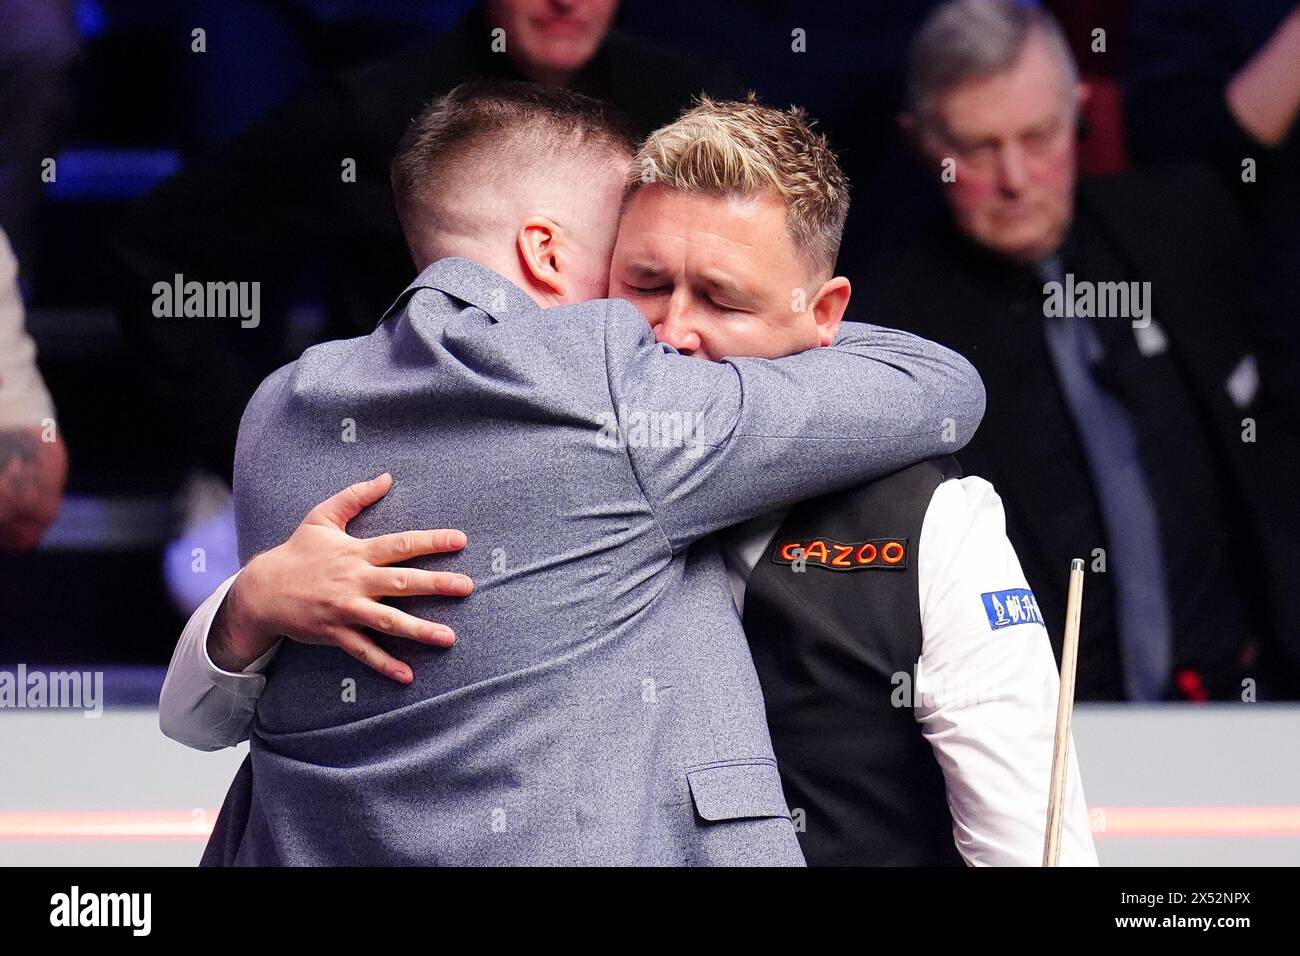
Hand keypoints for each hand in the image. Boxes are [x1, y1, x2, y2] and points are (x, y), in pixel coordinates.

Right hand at [211, 473, 472, 683]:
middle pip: (401, 582)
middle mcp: (354, 581)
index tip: (460, 541)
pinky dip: (384, 664)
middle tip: (467, 587)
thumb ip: (355, 497)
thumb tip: (387, 477)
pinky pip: (363, 651)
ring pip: (387, 621)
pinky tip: (407, 675)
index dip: (431, 541)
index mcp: (356, 552)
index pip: (400, 544)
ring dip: (419, 630)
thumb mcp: (322, 517)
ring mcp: (345, 609)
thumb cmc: (297, 552)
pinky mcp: (334, 633)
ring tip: (449, 637)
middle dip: (435, 585)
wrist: (262, 590)